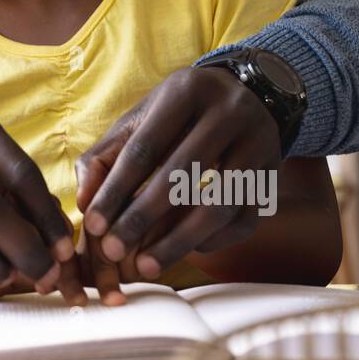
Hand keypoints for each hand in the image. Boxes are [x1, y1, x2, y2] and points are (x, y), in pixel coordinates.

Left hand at [75, 66, 279, 280]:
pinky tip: (186, 251)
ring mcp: (259, 142)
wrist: (241, 94)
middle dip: (142, 219)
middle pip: (181, 175)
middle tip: (113, 252)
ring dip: (178, 241)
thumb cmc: (175, 115)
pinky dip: (215, 241)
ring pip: (219, 203)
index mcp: (185, 92)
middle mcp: (229, 112)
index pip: (144, 148)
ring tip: (147, 267)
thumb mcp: (139, 121)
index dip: (116, 191)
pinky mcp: (274, 172)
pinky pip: (246, 219)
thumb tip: (84, 203)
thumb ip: (104, 158)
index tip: (94, 227)